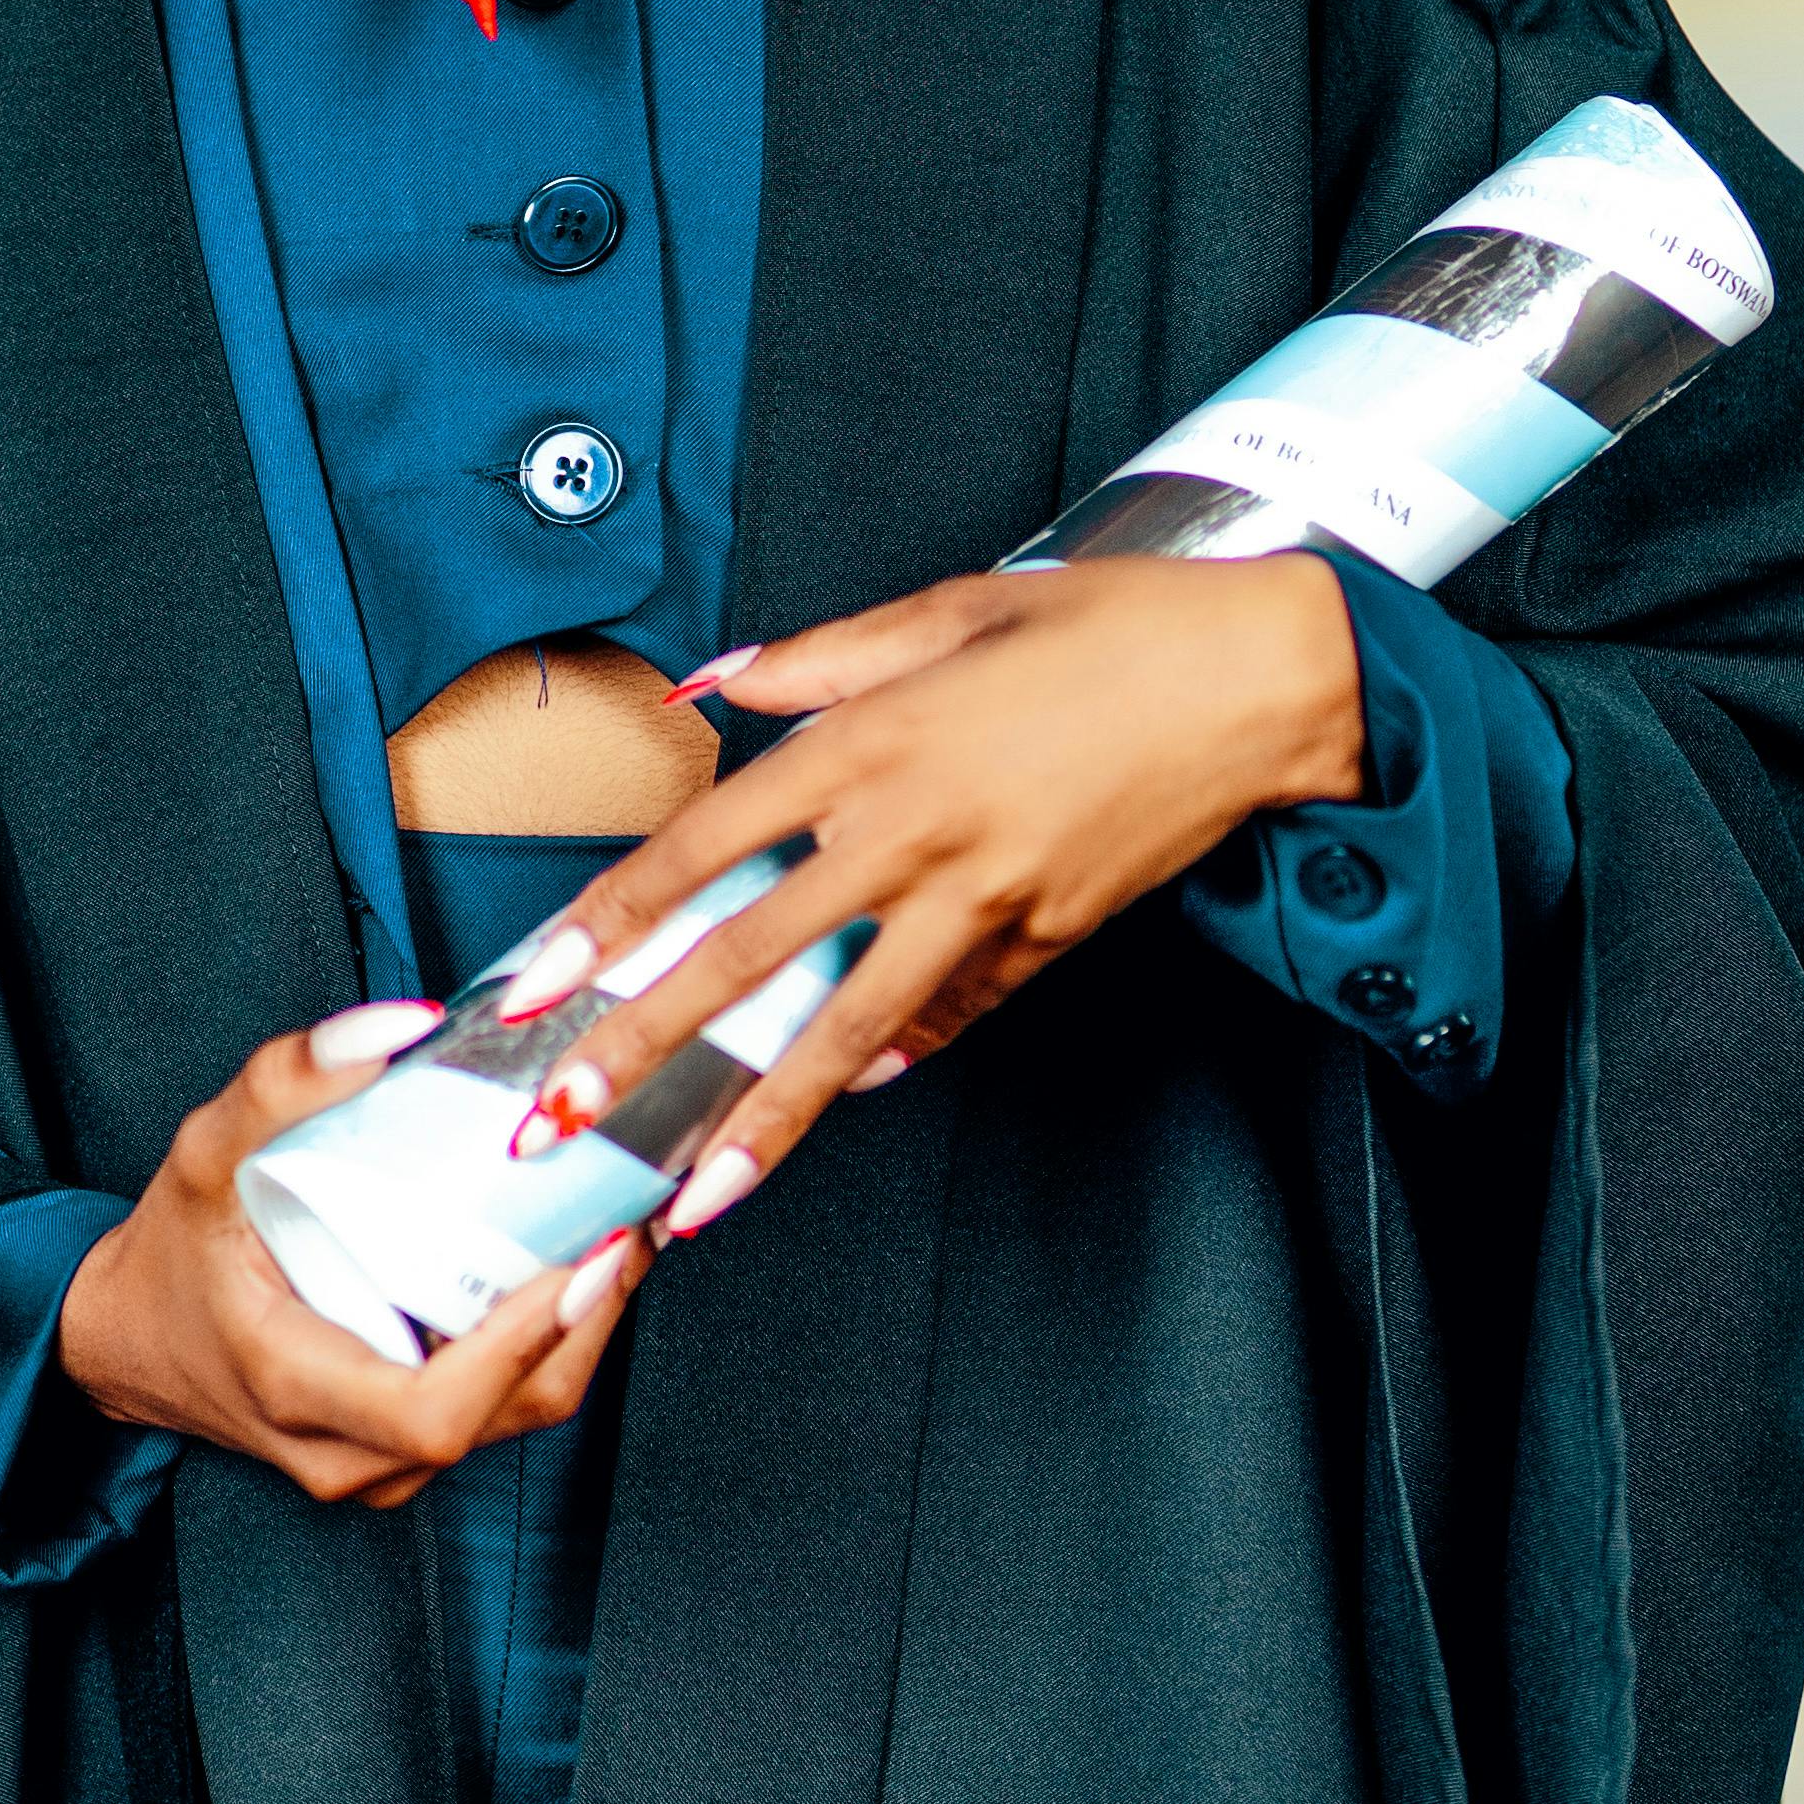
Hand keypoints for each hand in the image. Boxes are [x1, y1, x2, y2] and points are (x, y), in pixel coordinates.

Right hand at [58, 1005, 651, 1510]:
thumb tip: (407, 1026)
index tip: (580, 1258)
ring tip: (620, 1231)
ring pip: (518, 1418)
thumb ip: (289, 1080)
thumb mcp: (205, 1150)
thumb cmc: (171, 1250)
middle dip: (588, 1319)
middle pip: (508, 1414)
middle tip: (631, 1217)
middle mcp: (346, 1453)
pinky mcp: (400, 1457)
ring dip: (583, 1330)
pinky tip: (574, 1265)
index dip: (525, 1346)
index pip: (435, 1414)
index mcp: (296, 1387)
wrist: (128, 1340)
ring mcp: (377, 1469)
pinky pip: (501, 1412)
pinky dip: (550, 1343)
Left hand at [492, 554, 1366, 1235]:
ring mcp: (983, 903)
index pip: (706, 845)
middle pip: (750, 957)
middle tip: (560, 1119)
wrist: (1265, 680)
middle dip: (644, 1047)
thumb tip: (719, 686)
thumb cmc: (1114, 624)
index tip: (538, 981)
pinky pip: (947, 1016)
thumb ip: (824, 656)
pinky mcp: (1046, 944)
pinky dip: (888, 1057)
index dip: (613, 919)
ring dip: (761, 1120)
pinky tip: (832, 1098)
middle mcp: (913, 834)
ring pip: (848, 1030)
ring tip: (692, 1195)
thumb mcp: (955, 609)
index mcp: (873, 740)